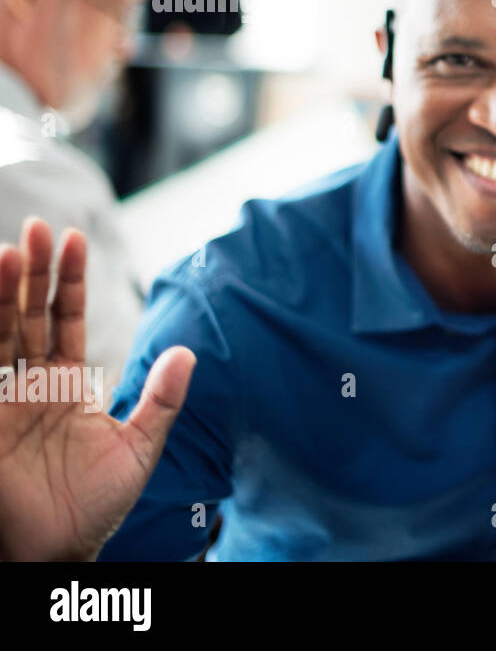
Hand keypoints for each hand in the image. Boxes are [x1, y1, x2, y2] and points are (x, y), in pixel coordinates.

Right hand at [0, 218, 194, 560]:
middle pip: (26, 316)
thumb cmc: (95, 507)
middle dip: (30, 273)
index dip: (67, 282)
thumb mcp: (139, 449)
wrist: (58, 553)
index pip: (63, 320)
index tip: (75, 240)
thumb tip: (188, 352)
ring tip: (6, 253)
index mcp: (65, 384)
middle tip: (37, 230)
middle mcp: (27, 385)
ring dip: (0, 296)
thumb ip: (162, 400)